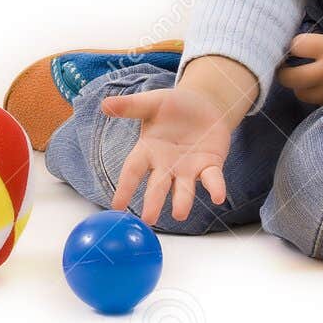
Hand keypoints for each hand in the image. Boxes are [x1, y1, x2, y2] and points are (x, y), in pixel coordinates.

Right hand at [104, 81, 237, 227]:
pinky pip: (212, 178)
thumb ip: (130, 106)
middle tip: (148, 219)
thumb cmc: (173, 106)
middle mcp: (167, 165)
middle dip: (153, 201)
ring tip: (179, 214)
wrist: (204, 105)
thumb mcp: (151, 102)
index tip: (116, 206)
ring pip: (184, 188)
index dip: (125, 187)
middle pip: (158, 185)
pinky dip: (215, 187)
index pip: (133, 171)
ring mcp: (188, 168)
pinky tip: (218, 197)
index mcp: (148, 150)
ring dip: (182, 201)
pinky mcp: (210, 165)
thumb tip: (104, 104)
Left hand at [276, 18, 322, 104]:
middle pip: (291, 78)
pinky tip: (321, 87)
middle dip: (283, 73)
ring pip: (303, 95)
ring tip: (304, 79)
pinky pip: (321, 102)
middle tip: (284, 68)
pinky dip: (317, 95)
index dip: (292, 44)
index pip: (296, 46)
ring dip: (300, 87)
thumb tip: (321, 39)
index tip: (295, 45)